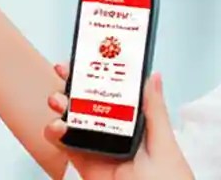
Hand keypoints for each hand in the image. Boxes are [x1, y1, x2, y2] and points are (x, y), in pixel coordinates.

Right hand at [44, 63, 193, 179]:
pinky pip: (64, 146)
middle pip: (88, 101)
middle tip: (64, 70)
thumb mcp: (165, 145)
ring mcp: (97, 147)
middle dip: (73, 83)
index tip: (88, 55)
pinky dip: (55, 133)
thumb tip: (153, 76)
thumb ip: (154, 112)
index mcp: (136, 122)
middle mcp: (114, 132)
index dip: (100, 72)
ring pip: (72, 119)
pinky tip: (58, 126)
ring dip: (60, 105)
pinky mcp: (85, 164)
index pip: (115, 91)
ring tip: (59, 101)